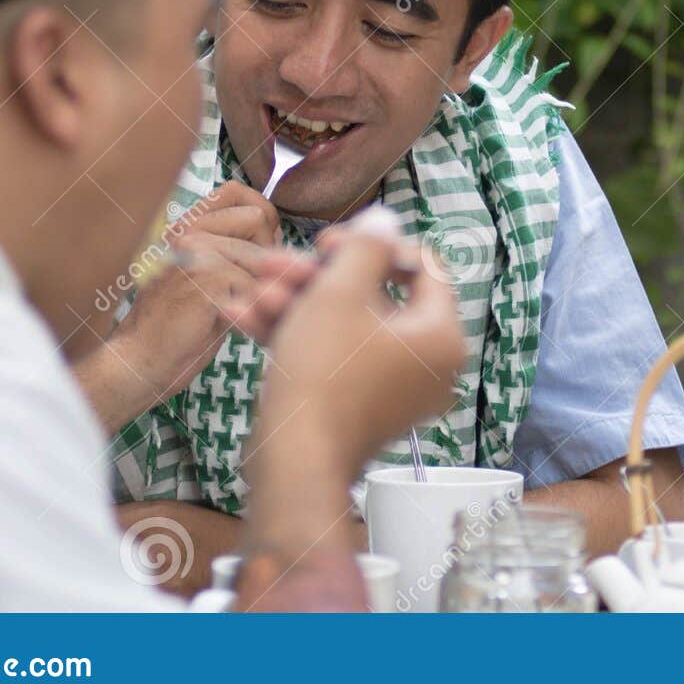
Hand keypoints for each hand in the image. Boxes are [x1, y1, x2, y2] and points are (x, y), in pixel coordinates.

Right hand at [78, 183, 280, 429]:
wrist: (140, 362)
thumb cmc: (179, 326)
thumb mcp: (205, 277)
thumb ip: (232, 248)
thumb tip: (275, 228)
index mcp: (186, 226)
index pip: (234, 191)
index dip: (258, 213)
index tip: (258, 244)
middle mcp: (188, 231)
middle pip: (259, 219)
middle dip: (267, 254)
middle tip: (246, 288)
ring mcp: (197, 252)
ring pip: (262, 257)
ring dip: (260, 289)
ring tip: (234, 310)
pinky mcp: (208, 278)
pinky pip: (257, 286)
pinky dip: (253, 310)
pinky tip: (228, 323)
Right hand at [242, 213, 463, 457]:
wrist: (294, 463)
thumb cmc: (324, 374)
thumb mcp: (340, 294)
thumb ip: (366, 247)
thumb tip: (386, 220)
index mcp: (441, 335)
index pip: (421, 267)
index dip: (374, 245)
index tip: (330, 243)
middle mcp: (426, 363)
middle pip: (374, 296)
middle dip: (316, 276)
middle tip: (276, 263)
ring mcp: (391, 388)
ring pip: (343, 327)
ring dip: (294, 302)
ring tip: (251, 289)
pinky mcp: (356, 406)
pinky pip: (333, 357)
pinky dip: (294, 336)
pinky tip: (243, 316)